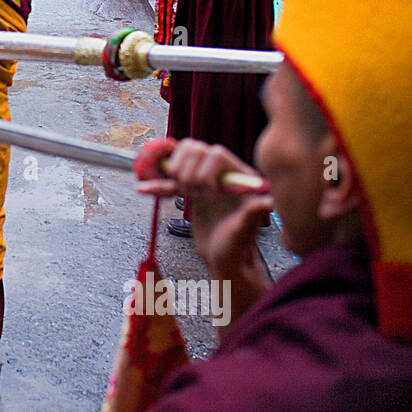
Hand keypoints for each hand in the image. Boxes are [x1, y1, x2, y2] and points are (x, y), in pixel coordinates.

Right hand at [137, 139, 272, 318]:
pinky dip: (157, 186)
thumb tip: (268, 201)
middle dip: (187, 169)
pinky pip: (170, 182)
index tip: (207, 193)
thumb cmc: (238, 249)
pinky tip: (142, 189)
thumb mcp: (244, 231)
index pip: (216, 154)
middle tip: (191, 192)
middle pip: (196, 150)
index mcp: (238, 179)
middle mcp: (222, 175)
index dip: (205, 170)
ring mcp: (206, 182)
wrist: (224, 262)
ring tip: (176, 190)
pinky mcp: (192, 193)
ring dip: (172, 172)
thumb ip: (252, 213)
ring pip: (182, 159)